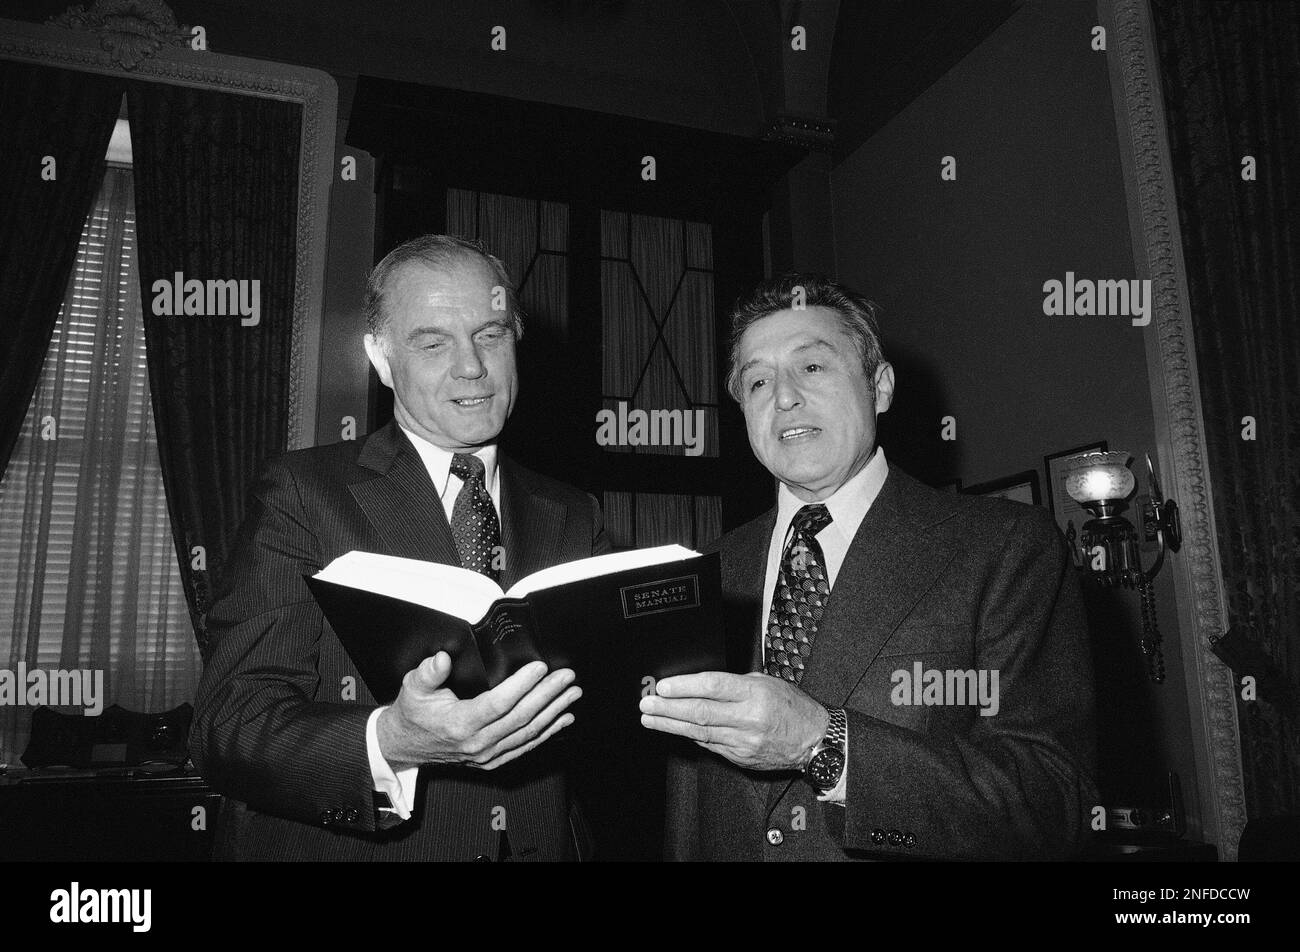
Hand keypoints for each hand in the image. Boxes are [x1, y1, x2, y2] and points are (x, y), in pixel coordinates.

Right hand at [377, 654, 579, 770]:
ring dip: (554, 712)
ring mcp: (487, 755)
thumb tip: (441, 659)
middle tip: (567, 676)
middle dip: (548, 695)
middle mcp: (476, 743)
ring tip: (572, 693)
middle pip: (521, 717)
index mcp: (459, 723)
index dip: (522, 685)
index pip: (498, 703)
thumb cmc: (413, 713)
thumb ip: (428, 672)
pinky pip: (525, 746)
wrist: (405, 745)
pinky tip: (563, 718)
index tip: (540, 667)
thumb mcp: (413, 687)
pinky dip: (548, 732)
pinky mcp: (493, 760)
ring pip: (528, 732)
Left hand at [639, 671, 827, 770]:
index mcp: (755, 694)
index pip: (713, 687)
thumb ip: (735, 683)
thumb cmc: (792, 707)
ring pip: (699, 732)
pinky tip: (674, 730)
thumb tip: (701, 684)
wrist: (814, 741)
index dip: (684, 686)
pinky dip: (690, 736)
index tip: (663, 686)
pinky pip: (709, 745)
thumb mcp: (767, 682)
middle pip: (700, 712)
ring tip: (651, 718)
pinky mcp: (740, 757)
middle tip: (647, 703)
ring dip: (671, 725)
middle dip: (668, 708)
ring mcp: (743, 741)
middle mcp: (748, 718)